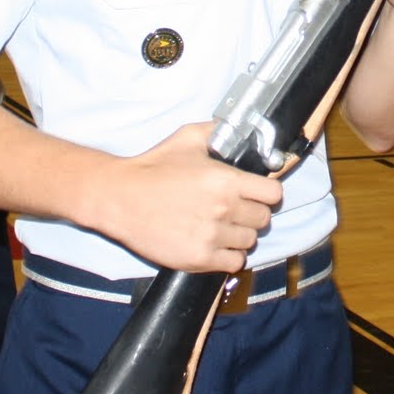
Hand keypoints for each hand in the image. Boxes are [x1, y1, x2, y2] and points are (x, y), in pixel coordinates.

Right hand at [103, 123, 283, 273]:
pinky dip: (229, 255)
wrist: (119, 198)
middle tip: (236, 209)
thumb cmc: (153, 167)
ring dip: (240, 234)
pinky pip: (235, 263)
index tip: (257, 193)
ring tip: (222, 226)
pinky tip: (216, 243)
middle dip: (253, 213)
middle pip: (263, 219)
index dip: (267, 193)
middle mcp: (224, 210)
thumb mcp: (188, 138)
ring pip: (250, 241)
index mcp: (226, 180)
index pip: (274, 194)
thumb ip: (219, 131)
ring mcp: (212, 237)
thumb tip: (241, 131)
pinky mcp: (199, 258)